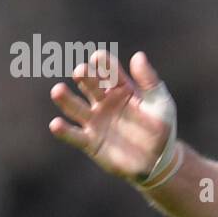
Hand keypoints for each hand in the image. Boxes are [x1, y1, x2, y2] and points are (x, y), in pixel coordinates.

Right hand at [49, 50, 175, 181]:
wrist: (158, 161)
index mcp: (121, 88)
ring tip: (58, 91)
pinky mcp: (90, 142)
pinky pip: (74, 135)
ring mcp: (95, 121)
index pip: (110, 72)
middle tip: (80, 71)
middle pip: (90, 85)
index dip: (104, 64)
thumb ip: (149, 81)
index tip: (98, 58)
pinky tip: (56, 124)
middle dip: (84, 77)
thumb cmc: (161, 129)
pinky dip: (63, 130)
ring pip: (75, 107)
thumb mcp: (161, 103)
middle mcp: (103, 101)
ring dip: (65, 99)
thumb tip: (138, 56)